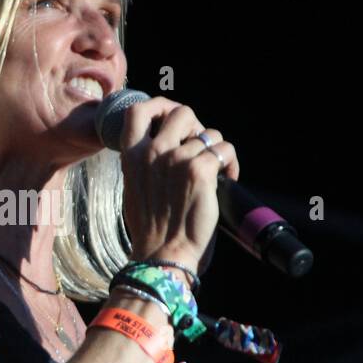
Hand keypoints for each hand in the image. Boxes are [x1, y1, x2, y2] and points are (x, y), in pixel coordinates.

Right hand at [120, 97, 239, 270]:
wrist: (162, 256)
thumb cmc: (151, 230)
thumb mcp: (133, 189)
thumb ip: (144, 163)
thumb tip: (164, 144)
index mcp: (132, 156)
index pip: (139, 110)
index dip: (160, 106)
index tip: (171, 117)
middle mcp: (153, 152)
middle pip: (182, 112)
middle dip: (196, 126)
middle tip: (200, 147)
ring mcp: (177, 159)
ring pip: (210, 134)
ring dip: (216, 152)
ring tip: (215, 174)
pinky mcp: (200, 170)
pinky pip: (225, 150)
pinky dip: (231, 165)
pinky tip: (225, 181)